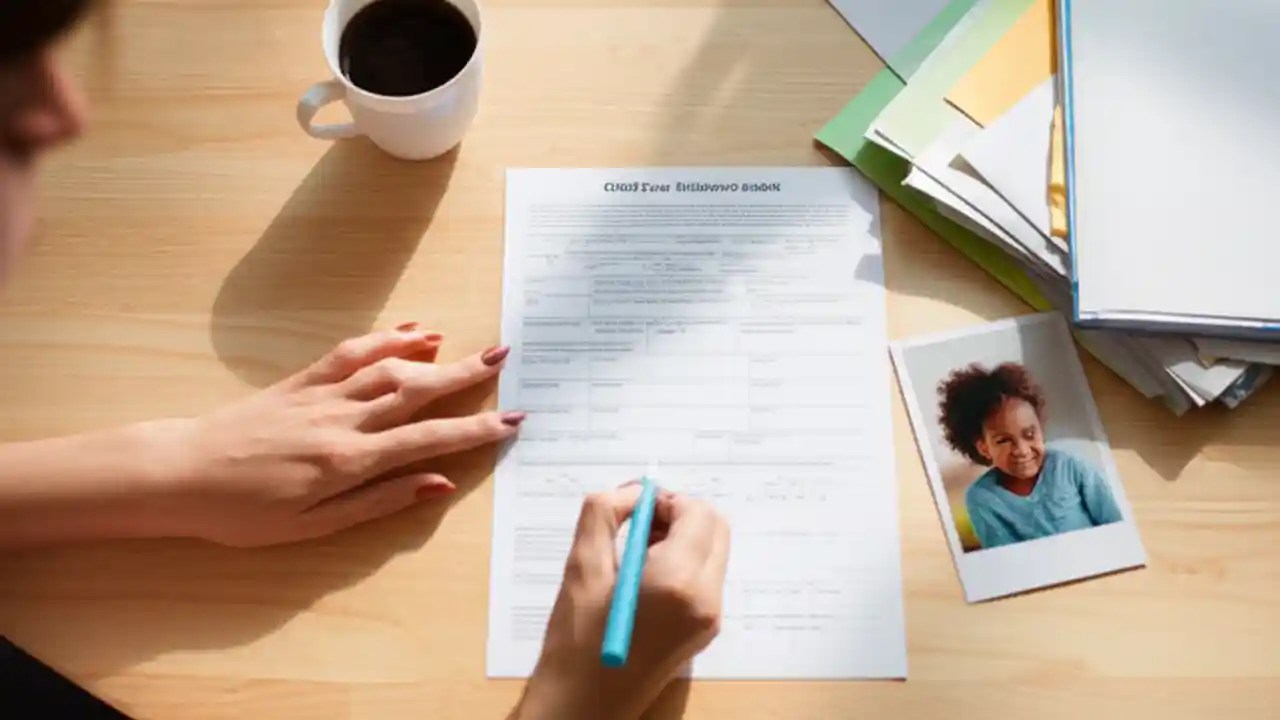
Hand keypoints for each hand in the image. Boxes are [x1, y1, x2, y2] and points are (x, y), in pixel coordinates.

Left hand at [141, 325, 524, 546]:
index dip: (475, 430)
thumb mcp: (313, 526)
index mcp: (349, 460)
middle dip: (466, 374)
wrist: (178, 475)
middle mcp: (342, 419)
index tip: (513, 419)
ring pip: (389, 366)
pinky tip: (413, 330)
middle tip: (506, 357)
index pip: (428, 439)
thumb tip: (437, 485)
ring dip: (435, 354)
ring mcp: (321, 395)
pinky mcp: (300, 381)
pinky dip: (386, 338)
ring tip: (471, 345)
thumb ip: (379, 502)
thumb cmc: (242, 514)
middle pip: (417, 389)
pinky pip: (351, 353)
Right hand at [513, 485, 730, 719]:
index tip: (633, 510)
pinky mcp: (706, 630)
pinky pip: (707, 578)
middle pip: (715, 528)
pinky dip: (684, 563)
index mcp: (678, 580)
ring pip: (713, 551)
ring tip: (636, 553)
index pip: (697, 512)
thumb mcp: (581, 565)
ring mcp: (711, 617)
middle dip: (680, 516)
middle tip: (637, 526)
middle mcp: (706, 598)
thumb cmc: (576, 640)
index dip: (666, 500)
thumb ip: (606, 512)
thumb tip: (635, 492)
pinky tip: (644, 579)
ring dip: (682, 538)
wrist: (584, 705)